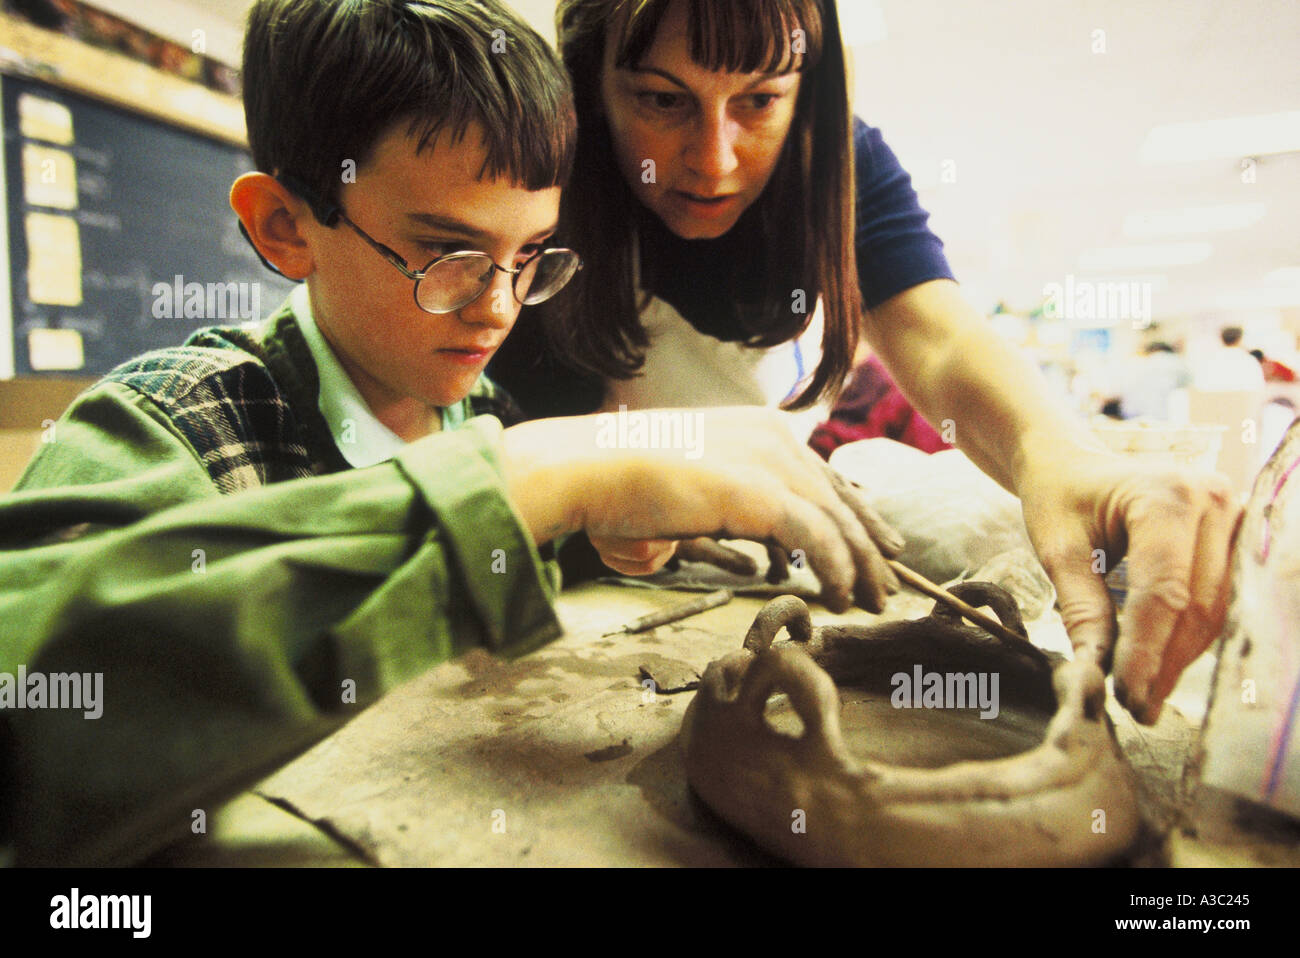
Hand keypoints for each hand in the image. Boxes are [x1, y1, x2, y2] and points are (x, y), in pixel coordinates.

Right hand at [502, 408, 903, 611]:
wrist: (590, 468)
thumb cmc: (625, 477)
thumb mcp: (696, 478)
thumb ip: (734, 494)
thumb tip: (755, 529)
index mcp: (761, 429)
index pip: (824, 475)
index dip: (856, 514)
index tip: (877, 545)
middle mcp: (774, 437)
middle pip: (839, 496)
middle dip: (868, 543)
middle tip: (887, 581)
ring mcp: (768, 461)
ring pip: (836, 519)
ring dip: (859, 565)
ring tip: (870, 602)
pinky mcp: (758, 492)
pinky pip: (815, 538)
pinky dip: (835, 570)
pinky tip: (839, 597)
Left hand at [1018, 452, 1241, 723]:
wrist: (1073, 462)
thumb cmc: (1060, 497)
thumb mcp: (1058, 550)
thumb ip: (1082, 609)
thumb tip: (1096, 674)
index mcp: (1166, 496)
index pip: (1164, 593)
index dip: (1147, 652)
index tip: (1126, 696)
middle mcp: (1214, 499)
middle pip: (1198, 605)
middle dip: (1166, 663)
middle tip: (1136, 708)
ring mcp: (1235, 513)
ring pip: (1217, 608)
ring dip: (1184, 657)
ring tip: (1147, 695)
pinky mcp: (1238, 532)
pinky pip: (1224, 596)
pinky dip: (1196, 634)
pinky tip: (1168, 664)